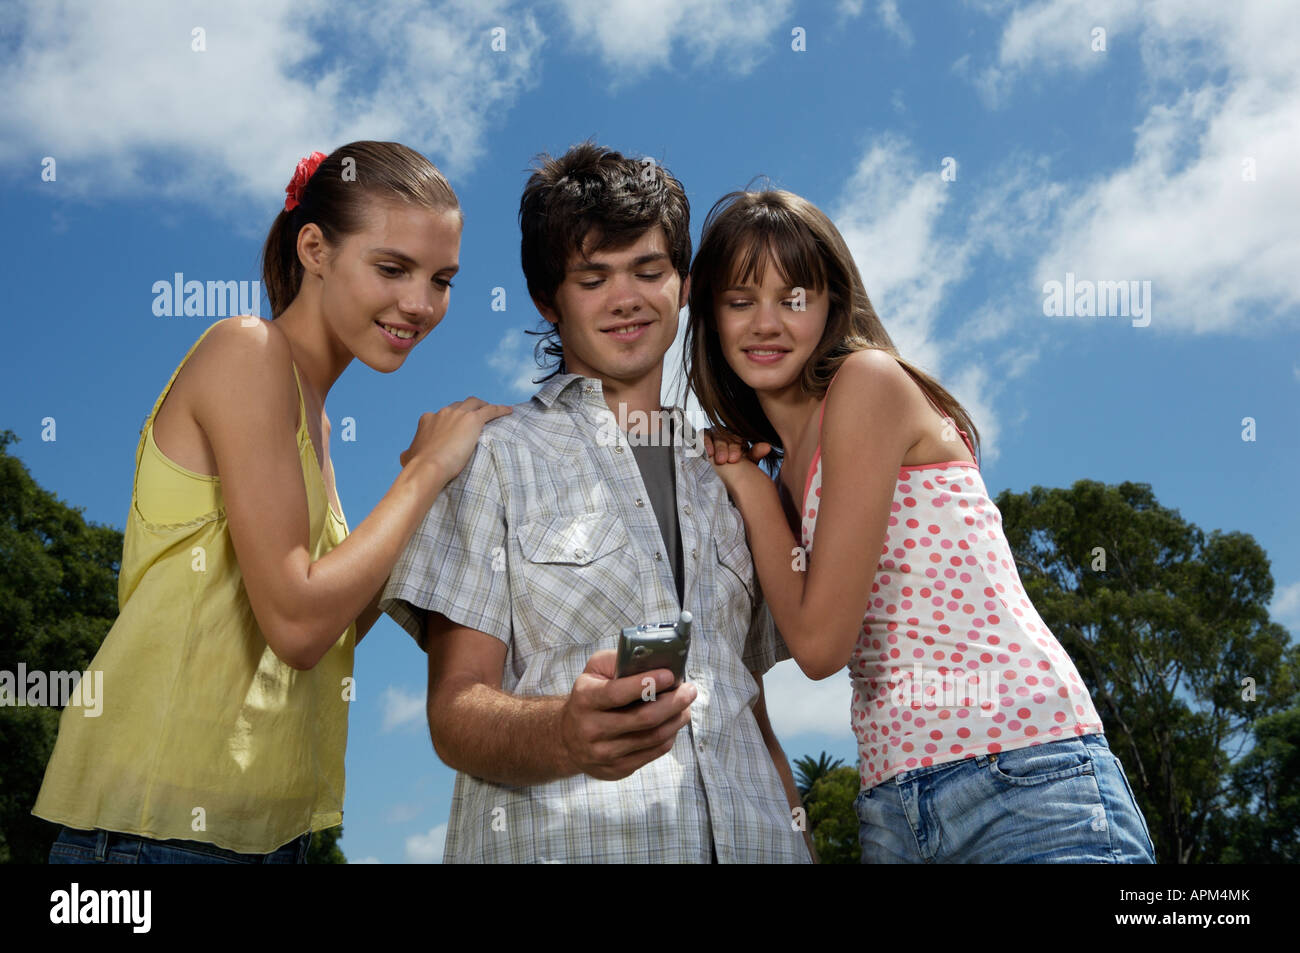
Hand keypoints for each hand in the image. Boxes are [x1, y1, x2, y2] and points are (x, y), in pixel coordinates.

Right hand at [400, 397, 511, 484]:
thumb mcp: (408, 457)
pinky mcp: (473, 420)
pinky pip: (491, 410)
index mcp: (428, 419)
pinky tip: (509, 411)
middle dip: (467, 410)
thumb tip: (404, 455)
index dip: (451, 419)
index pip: (442, 414)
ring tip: (492, 412)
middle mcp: (442, 413)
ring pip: (475, 403)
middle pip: (459, 405)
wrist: (428, 467)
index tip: (457, 427)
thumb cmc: (418, 466)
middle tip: (476, 419)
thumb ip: (408, 453)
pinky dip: (500, 409)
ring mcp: (458, 414)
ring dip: (483, 406)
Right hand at [560, 649, 696, 780]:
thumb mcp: (593, 672)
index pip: (618, 693)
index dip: (647, 683)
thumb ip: (618, 662)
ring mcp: (604, 753)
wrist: (568, 739)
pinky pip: (653, 752)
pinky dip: (669, 736)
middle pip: (643, 719)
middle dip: (674, 702)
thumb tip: (653, 659)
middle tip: (690, 690)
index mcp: (585, 700)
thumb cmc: (589, 698)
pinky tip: (673, 723)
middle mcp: (592, 729)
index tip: (670, 675)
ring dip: (676, 720)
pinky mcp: (617, 769)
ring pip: (653, 737)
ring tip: (686, 706)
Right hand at [703, 427, 772, 493]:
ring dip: (717, 448)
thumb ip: (756, 453)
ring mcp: (716, 435)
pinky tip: (708, 452)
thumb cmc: (739, 468)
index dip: (735, 449)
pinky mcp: (704, 436)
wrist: (726, 476)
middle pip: (726, 437)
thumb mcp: (748, 461)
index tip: (734, 460)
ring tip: (718, 460)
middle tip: (725, 461)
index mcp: (739, 439)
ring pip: (716, 436)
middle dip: (725, 449)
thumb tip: (767, 447)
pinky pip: (704, 435)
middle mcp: (728, 435)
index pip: (737, 440)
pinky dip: (705, 442)